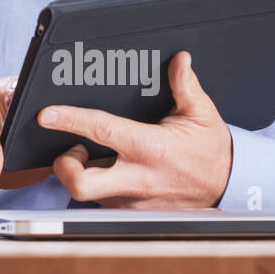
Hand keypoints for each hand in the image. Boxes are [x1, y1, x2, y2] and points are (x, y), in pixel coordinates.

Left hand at [37, 50, 232, 207]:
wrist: (227, 187)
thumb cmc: (210, 150)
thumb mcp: (202, 114)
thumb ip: (185, 86)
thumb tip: (179, 60)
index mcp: (150, 148)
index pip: (102, 131)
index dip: (70, 120)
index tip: (47, 115)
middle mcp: (137, 179)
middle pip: (80, 184)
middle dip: (63, 166)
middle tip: (73, 150)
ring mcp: (131, 200)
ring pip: (87, 193)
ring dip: (82, 173)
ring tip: (96, 156)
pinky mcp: (129, 212)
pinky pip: (101, 199)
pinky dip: (98, 184)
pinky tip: (111, 170)